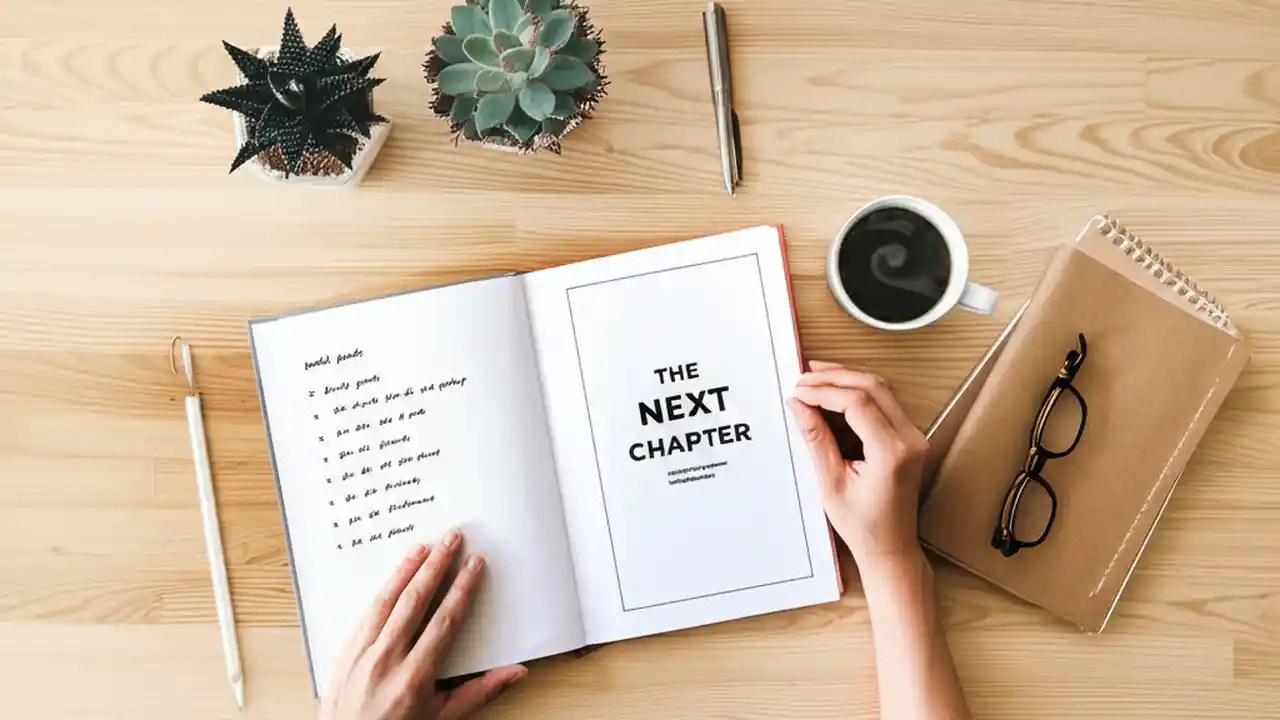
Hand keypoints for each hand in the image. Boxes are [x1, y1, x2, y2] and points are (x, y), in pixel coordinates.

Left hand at [320, 531, 526, 719]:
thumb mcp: (442, 719)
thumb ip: (479, 692)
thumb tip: (515, 672)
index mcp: (413, 678)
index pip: (444, 621)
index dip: (462, 590)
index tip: (473, 565)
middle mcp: (385, 660)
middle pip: (415, 601)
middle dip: (436, 566)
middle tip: (451, 539)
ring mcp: (361, 654)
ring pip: (386, 601)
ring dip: (406, 570)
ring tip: (424, 546)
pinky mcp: (344, 652)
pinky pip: (365, 613)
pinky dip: (381, 591)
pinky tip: (393, 576)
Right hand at [788, 361, 929, 573]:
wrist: (891, 547)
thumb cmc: (863, 525)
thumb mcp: (831, 482)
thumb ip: (816, 439)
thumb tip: (799, 405)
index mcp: (890, 453)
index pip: (856, 403)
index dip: (824, 391)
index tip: (799, 391)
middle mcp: (909, 439)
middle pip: (872, 386)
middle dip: (835, 376)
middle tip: (804, 375)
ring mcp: (914, 436)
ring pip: (881, 388)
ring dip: (847, 378)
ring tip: (816, 377)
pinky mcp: (910, 437)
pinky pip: (885, 401)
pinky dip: (859, 392)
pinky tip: (835, 392)